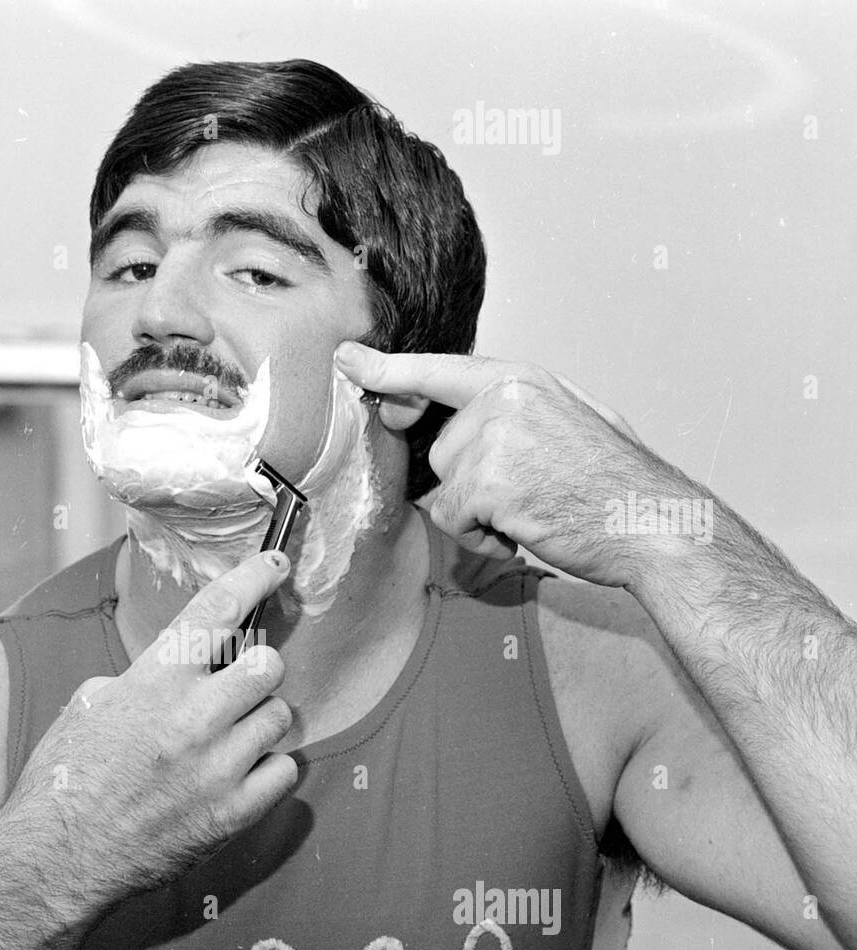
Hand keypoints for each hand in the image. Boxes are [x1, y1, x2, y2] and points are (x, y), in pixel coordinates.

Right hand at [0, 551, 297, 918]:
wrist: (59, 855)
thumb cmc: (65, 777)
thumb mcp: (91, 702)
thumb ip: (144, 677)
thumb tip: (180, 668)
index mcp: (154, 681)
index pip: (217, 610)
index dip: (253, 578)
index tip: (275, 566)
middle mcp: (192, 718)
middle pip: (268, 665)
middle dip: (257, 669)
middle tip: (237, 684)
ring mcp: (217, 768)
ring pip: (279, 718)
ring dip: (259, 721)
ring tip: (228, 738)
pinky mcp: (232, 814)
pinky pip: (285, 772)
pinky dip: (269, 769)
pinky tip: (240, 774)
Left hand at [335, 342, 700, 587]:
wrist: (652, 520)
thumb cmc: (613, 483)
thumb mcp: (565, 421)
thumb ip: (507, 415)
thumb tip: (453, 433)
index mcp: (521, 380)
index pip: (438, 370)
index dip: (388, 370)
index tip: (348, 361)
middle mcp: (501, 400)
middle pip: (440, 449)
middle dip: (469, 481)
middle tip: (526, 493)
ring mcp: (492, 438)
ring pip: (443, 487)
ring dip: (476, 513)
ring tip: (532, 511)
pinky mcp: (486, 482)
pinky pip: (453, 519)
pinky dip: (482, 536)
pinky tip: (524, 530)